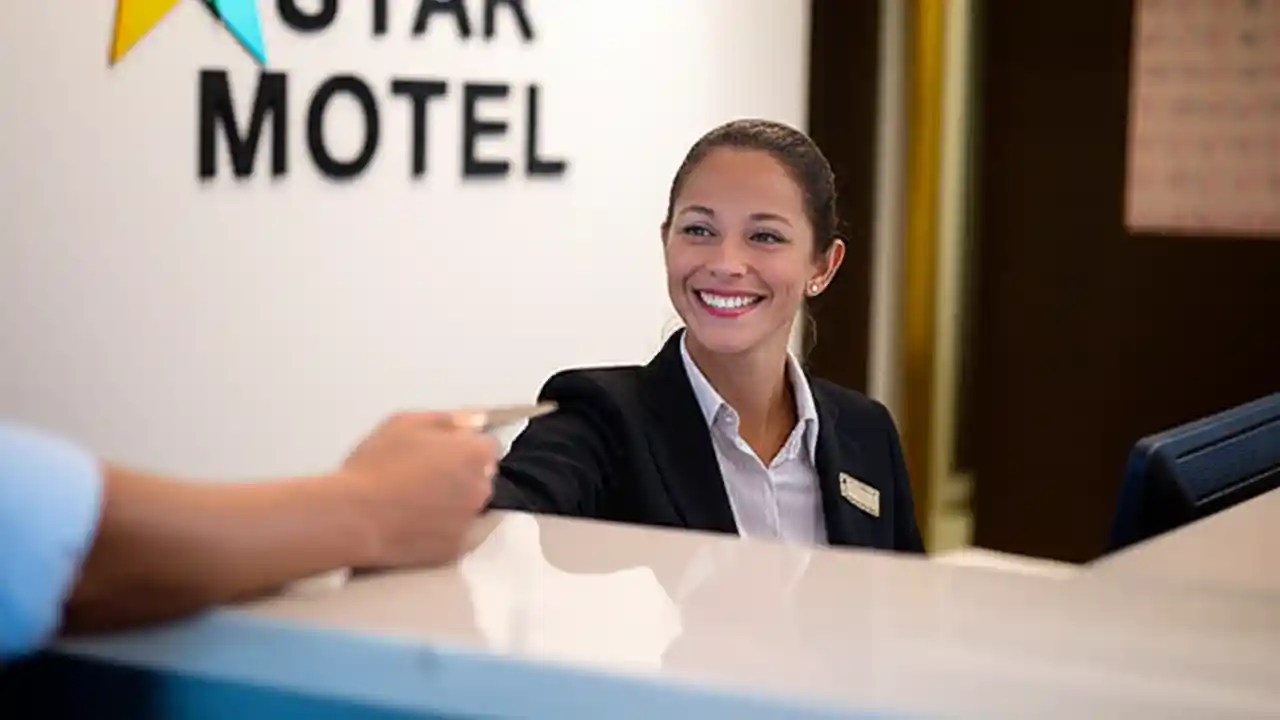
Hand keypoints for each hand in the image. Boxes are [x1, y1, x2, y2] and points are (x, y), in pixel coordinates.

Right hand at [340, 411, 499, 568]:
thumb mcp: (406, 423)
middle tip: (425, 474)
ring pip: (471, 505)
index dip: (466, 446)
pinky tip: (419, 520)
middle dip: (462, 472)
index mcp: (474, 453)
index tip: (446, 450)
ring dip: (455, 500)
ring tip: (417, 500)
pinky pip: (459, 532)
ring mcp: (471, 521)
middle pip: (482, 476)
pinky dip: (446, 527)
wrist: (353, 517)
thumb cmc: (375, 467)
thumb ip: (448, 419)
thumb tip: (474, 422)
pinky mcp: (456, 548)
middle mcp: (481, 488)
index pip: (489, 445)